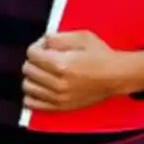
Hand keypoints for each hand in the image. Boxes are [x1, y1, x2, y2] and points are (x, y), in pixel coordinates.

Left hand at [22, 31, 137, 111]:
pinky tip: (41, 86)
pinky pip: (33, 104)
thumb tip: (41, 42)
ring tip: (44, 72)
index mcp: (61, 65)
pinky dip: (32, 94)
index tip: (45, 47)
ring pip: (27, 86)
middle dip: (34, 60)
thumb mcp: (81, 36)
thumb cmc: (100, 55)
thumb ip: (57, 37)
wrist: (116, 76)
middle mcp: (58, 84)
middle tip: (46, 57)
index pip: (31, 54)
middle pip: (28, 69)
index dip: (37, 47)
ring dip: (33, 77)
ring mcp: (59, 98)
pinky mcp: (61, 107)